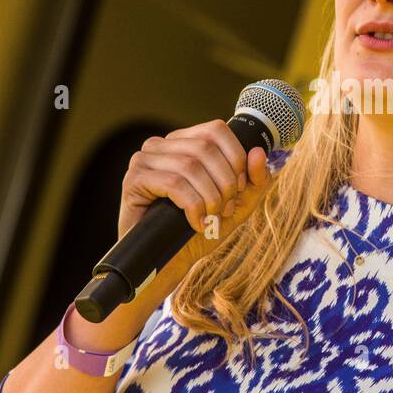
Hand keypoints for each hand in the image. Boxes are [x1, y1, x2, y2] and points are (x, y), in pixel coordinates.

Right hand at [118, 120, 274, 269]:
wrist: (168, 263)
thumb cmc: (199, 232)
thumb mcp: (236, 206)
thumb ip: (253, 180)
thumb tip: (259, 152)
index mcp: (183, 142)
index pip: (216, 129)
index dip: (235, 157)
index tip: (239, 188)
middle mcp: (161, 145)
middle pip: (206, 147)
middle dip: (224, 182)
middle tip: (224, 210)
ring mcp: (144, 160)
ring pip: (190, 166)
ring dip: (210, 197)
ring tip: (211, 218)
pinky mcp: (133, 180)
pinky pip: (173, 183)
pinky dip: (192, 206)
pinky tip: (195, 223)